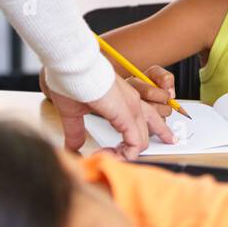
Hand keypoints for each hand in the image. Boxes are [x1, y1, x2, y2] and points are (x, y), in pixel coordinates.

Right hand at [44, 71, 176, 159]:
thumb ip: (76, 130)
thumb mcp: (74, 112)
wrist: (73, 67)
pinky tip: (111, 157)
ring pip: (143, 139)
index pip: (143, 118)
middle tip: (155, 149)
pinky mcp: (128, 115)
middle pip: (153, 126)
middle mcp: (132, 102)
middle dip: (150, 141)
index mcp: (123, 99)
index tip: (113, 150)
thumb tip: (73, 146)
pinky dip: (125, 155)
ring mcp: (132, 108)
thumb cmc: (72, 81)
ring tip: (108, 159)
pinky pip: (136, 143)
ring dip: (126, 154)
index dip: (135, 135)